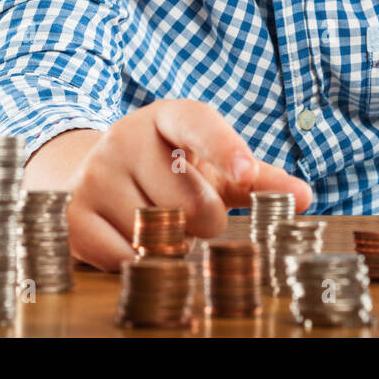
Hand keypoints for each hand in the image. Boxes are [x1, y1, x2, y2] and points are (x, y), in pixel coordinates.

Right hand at [22, 98, 312, 271]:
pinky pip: (123, 256)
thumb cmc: (169, 168)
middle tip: (187, 213)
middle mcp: (125, 135)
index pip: (199, 123)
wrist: (91, 171)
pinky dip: (137, 261)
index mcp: (168, 117)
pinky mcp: (72, 211)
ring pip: (158, 235)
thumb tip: (305, 197)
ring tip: (155, 222)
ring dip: (169, 245)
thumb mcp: (211, 165)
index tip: (248, 172)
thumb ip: (257, 179)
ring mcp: (94, 171)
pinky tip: (130, 238)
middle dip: (202, 223)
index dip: (226, 146)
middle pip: (191, 204)